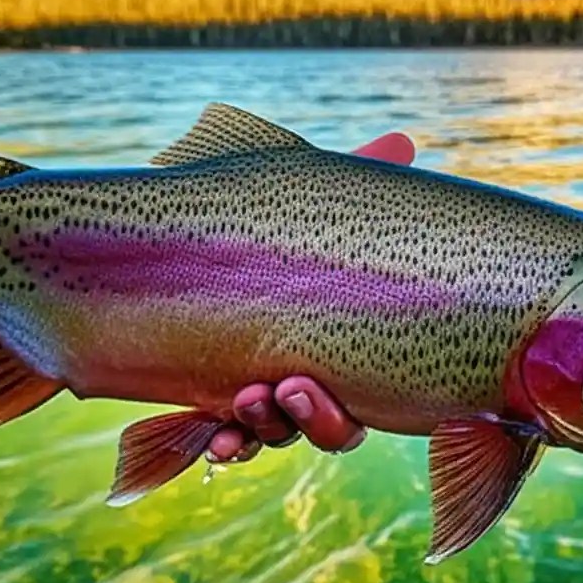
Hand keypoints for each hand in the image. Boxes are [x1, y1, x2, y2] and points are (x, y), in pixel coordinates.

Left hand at [206, 130, 415, 461]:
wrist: (178, 236)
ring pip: (274, 434)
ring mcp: (260, 394)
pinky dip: (221, 440)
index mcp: (341, 345)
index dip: (341, 409)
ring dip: (263, 428)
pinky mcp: (210, 398)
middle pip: (326, 426)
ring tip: (247, 399)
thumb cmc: (260, 221)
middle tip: (288, 387)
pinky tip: (212, 433)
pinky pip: (223, 438)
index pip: (358, 398)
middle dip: (311, 418)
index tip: (310, 384)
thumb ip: (353, 181)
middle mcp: (306, 380)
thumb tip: (403, 142)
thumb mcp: (302, 202)